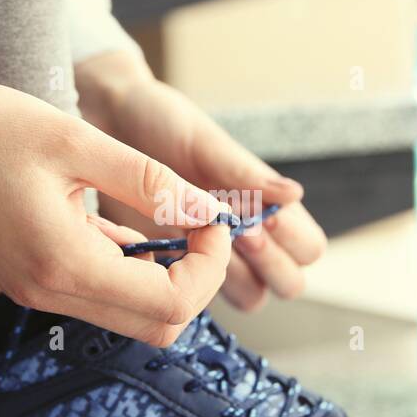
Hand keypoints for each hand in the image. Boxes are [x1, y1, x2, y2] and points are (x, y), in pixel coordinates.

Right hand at [0, 39, 231, 345]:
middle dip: (195, 280)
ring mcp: (38, 292)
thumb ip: (150, 181)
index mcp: (65, 264)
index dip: (210, 266)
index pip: (170, 304)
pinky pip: (99, 292)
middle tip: (201, 224)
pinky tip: (133, 221)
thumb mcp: (78, 141)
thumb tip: (210, 210)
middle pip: (157, 325)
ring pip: (130, 314)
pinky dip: (131, 268)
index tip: (214, 218)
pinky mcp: (31, 279)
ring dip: (166, 276)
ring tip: (172, 216)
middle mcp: (51, 293)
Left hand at [77, 50, 326, 311]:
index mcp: (265, 203)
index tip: (259, 218)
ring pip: (250, 296)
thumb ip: (245, 174)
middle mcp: (248, 234)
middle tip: (236, 234)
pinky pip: (198, 297)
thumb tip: (294, 193)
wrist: (108, 119)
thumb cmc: (162, 122)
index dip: (291, 241)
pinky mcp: (173, 266)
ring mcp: (212, 255)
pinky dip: (192, 285)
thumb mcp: (204, 144)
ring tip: (200, 245)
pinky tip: (166, 256)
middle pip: (288, 282)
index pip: (308, 248)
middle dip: (268, 264)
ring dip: (234, 279)